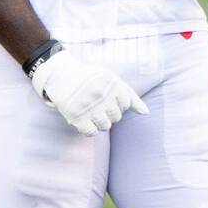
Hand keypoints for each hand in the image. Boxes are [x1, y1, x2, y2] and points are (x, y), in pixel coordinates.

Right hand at [31, 49, 147, 134]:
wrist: (61, 74)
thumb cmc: (91, 79)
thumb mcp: (111, 80)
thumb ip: (129, 95)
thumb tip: (146, 112)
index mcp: (111, 84)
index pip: (125, 104)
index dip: (117, 103)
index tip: (107, 96)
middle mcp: (101, 94)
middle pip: (116, 117)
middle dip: (108, 112)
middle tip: (96, 103)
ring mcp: (88, 106)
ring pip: (105, 126)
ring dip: (99, 122)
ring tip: (91, 111)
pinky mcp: (75, 117)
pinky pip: (90, 133)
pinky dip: (88, 129)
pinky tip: (83, 119)